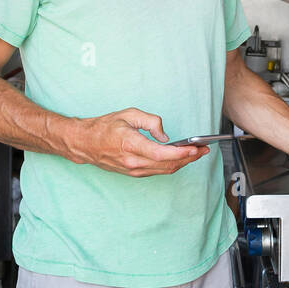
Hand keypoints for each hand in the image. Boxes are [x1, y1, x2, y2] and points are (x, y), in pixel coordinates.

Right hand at [69, 107, 208, 177]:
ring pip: (164, 170)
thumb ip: (151, 122)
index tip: (196, 148)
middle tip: (204, 150)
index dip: (181, 153)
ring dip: (182, 163)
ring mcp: (133, 170)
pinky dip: (172, 165)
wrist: (84, 143)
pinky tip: (181, 158)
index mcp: (130, 144)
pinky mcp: (133, 173)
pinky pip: (157, 171)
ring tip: (197, 154)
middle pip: (167, 164)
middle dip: (189, 158)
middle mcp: (132, 161)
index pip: (161, 154)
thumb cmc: (104, 127)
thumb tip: (165, 136)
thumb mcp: (129, 114)